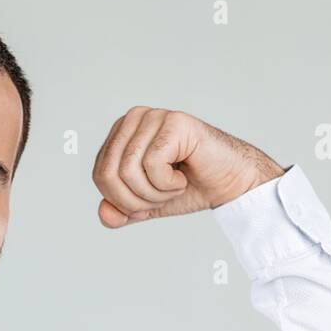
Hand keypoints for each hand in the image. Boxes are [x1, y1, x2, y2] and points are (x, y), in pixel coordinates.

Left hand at [93, 108, 284, 227]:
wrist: (230, 184)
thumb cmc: (190, 187)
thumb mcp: (146, 205)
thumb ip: (120, 211)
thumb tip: (104, 214)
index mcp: (121, 133)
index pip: (100, 175)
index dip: (121, 201)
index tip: (149, 201)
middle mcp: (134, 118)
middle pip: (109, 174)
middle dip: (134, 200)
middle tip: (162, 197)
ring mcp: (153, 116)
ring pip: (128, 170)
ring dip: (154, 193)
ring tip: (174, 187)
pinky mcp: (174, 122)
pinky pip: (152, 164)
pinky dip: (168, 184)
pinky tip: (184, 177)